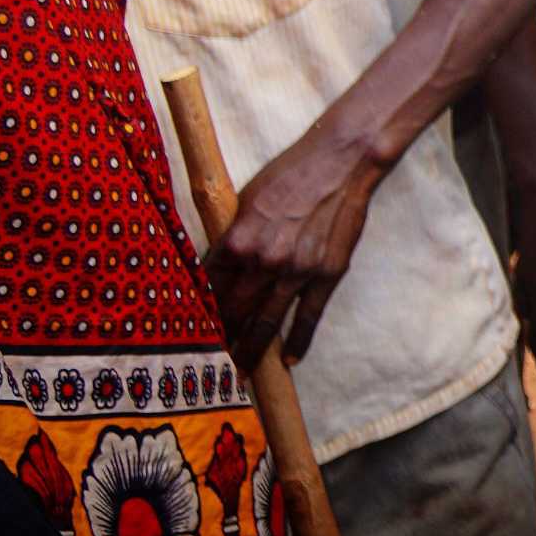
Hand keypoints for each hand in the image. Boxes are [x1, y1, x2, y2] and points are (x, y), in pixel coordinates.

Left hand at [206, 128, 383, 368]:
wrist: (341, 162)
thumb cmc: (290, 174)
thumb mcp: (246, 202)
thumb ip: (233, 238)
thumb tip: (220, 268)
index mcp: (236, 241)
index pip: (210, 288)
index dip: (200, 314)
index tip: (194, 333)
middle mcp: (263, 261)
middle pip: (234, 312)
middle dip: (222, 339)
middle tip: (213, 363)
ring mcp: (296, 271)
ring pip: (266, 322)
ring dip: (252, 351)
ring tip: (242, 373)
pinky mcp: (327, 274)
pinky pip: (308, 316)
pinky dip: (299, 341)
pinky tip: (290, 360)